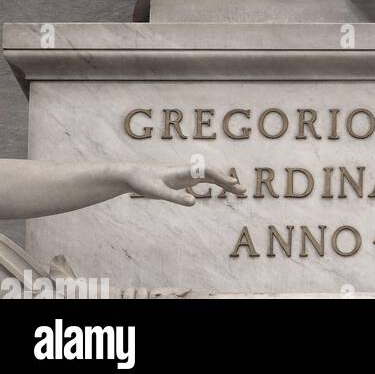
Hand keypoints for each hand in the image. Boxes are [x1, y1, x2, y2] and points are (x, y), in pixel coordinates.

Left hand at [122, 162, 245, 206]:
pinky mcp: (179, 180)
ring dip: (222, 183)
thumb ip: (175, 197)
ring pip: (208, 177)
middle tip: (243, 192)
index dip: (223, 178)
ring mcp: (184, 175)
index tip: (234, 186)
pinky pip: (199, 181)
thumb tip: (194, 202)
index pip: (209, 172)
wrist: (131, 174)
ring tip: (236, 191)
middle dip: (228, 182)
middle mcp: (187, 171)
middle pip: (213, 174)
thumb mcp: (157, 192)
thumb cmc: (143, 182)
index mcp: (184, 171)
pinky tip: (211, 192)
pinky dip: (210, 185)